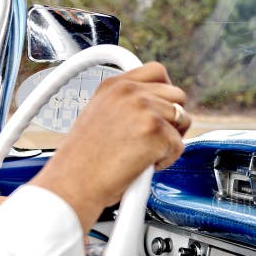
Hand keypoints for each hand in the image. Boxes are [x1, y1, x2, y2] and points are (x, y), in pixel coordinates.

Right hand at [29, 62, 191, 231]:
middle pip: (177, 95)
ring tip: (143, 153)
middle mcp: (129, 91)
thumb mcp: (99, 115)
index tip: (160, 109)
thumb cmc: (83, 161)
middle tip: (153, 139)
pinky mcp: (155, 131)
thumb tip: (160, 105)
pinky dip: (166, 160)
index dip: (165, 92)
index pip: (157, 72)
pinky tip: (142, 165)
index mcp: (114, 85)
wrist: (73, 184)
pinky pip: (179, 145)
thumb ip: (128, 104)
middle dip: (173, 118)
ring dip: (170, 140)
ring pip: (183, 120)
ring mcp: (144, 109)